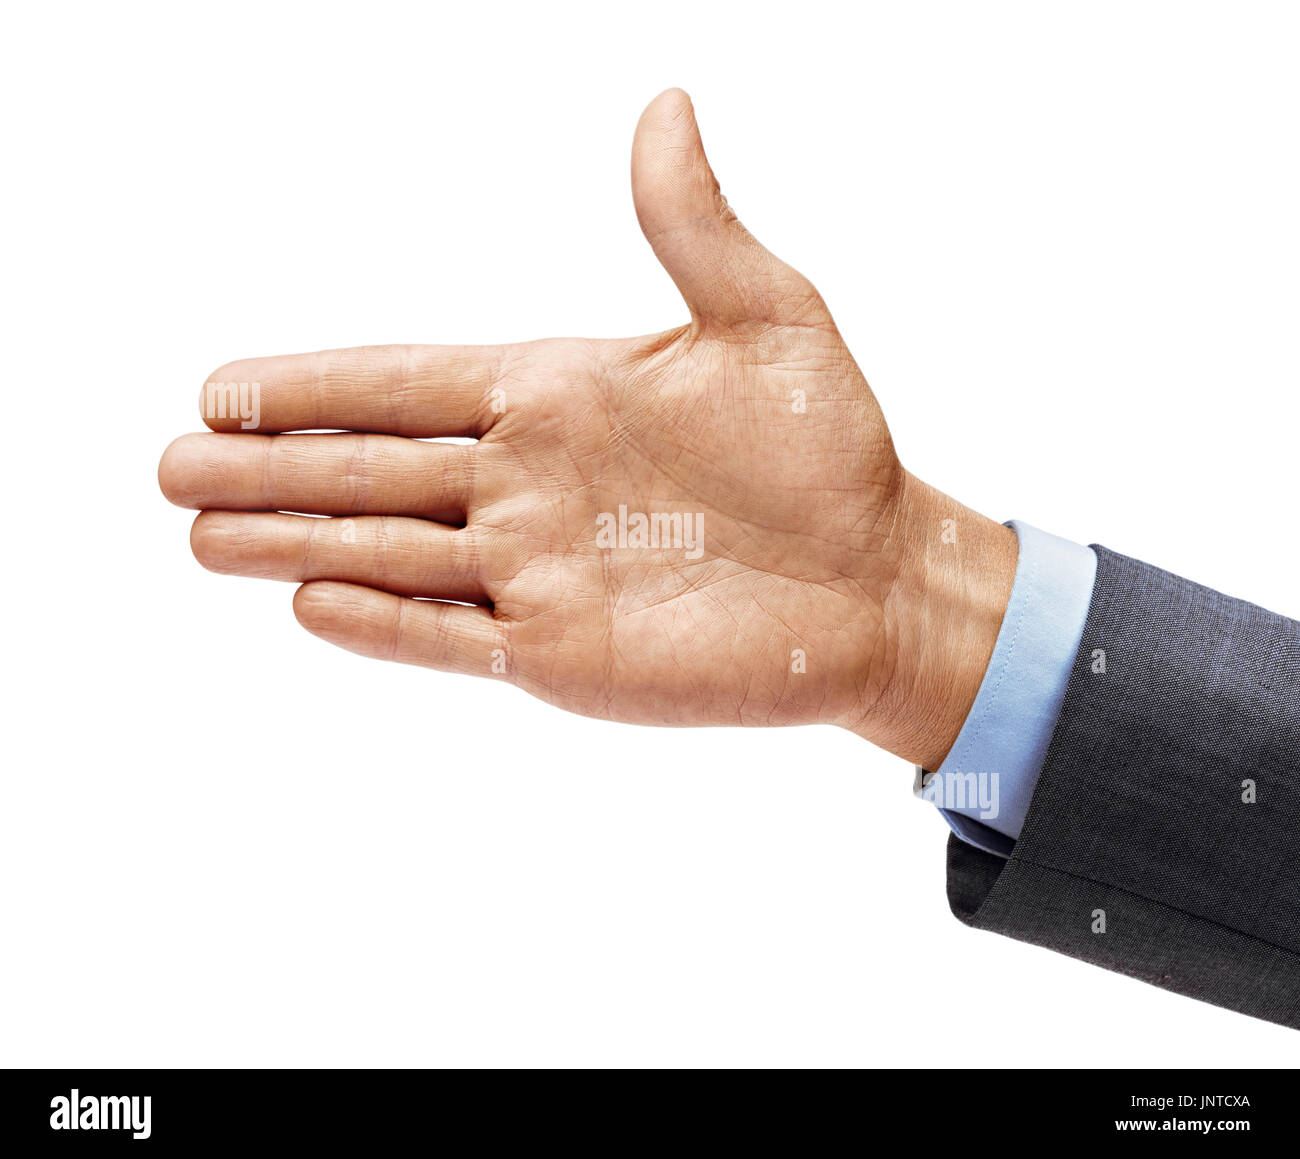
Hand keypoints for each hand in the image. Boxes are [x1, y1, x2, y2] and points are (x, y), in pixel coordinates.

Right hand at [159, 89, 1015, 768]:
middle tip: (170, 466)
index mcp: (554, 396)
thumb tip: (667, 106)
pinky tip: (308, 607)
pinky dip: (382, 625)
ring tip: (203, 536)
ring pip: (389, 555)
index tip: (220, 388)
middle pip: (371, 473)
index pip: (405, 386)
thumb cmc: (831, 448)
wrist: (880, 577)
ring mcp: (537, 573)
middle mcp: (526, 484)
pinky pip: (450, 639)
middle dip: (269, 470)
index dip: (311, 389)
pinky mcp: (562, 654)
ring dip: (296, 543)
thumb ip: (694, 225)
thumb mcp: (767, 317)